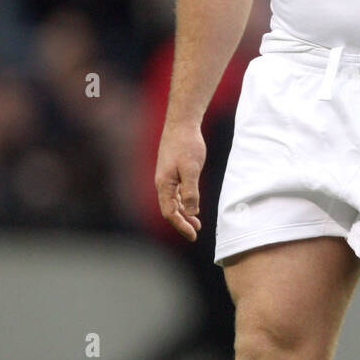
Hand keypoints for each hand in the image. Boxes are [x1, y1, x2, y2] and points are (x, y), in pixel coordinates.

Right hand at [155, 121, 205, 240]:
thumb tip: (191, 212)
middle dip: (182, 223)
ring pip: (173, 202)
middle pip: (170, 210)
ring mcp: (167, 178)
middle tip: (195, 233)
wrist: (182, 124)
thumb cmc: (186, 145)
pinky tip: (192, 206)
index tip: (193, 235)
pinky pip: (176, 193)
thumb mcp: (192, 170)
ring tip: (196, 224)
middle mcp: (163, 183)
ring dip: (184, 214)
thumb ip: (191, 191)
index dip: (181, 225)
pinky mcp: (173, 173)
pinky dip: (184, 202)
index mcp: (164, 184)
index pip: (169, 212)